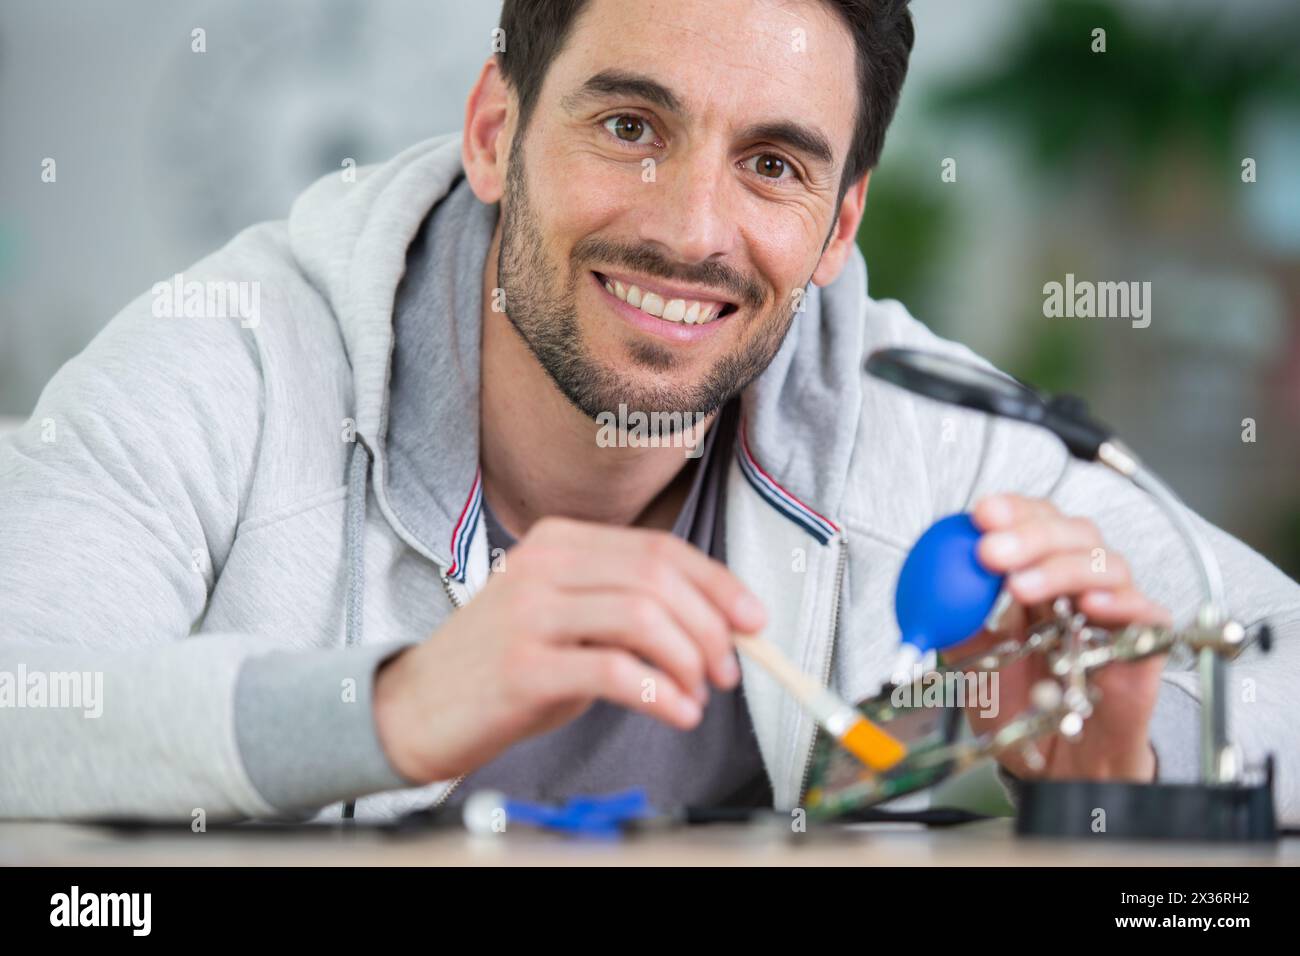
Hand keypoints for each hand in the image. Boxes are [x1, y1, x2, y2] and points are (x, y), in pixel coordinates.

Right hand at [372, 517, 765, 783]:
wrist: (418, 706)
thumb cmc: (505, 663)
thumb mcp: (567, 616)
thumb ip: (629, 609)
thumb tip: (722, 626)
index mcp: (561, 540)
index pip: (660, 549)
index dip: (717, 584)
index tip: (753, 621)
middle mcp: (543, 563)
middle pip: (657, 579)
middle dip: (710, 627)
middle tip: (727, 670)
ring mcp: (529, 611)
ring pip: (642, 617)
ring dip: (688, 660)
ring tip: (698, 695)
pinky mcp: (522, 664)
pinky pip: (614, 670)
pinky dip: (661, 692)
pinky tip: (676, 712)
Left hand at [953, 494, 1171, 781]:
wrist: (1056, 764)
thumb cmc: (1020, 704)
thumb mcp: (974, 659)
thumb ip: (959, 619)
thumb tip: (934, 582)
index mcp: (1038, 573)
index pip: (1035, 521)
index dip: (1013, 511)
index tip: (982, 514)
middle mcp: (1079, 583)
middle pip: (1072, 532)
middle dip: (1030, 534)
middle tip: (991, 550)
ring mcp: (1115, 610)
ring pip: (1107, 563)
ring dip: (1060, 568)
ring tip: (1019, 587)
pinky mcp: (1145, 642)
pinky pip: (1145, 610)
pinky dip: (1119, 602)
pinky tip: (1088, 604)